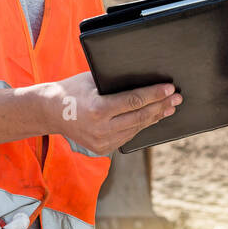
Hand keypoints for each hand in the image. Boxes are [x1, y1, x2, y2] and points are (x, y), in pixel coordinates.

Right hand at [43, 72, 180, 155]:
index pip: (134, 101)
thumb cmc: (73, 89)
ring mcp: (102, 142)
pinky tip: (152, 118)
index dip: (155, 95)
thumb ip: (116, 82)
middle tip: (177, 98)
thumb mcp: (93, 80)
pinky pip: (128, 136)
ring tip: (169, 107)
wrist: (50, 111)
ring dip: (155, 117)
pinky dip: (141, 126)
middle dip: (161, 106)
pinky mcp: (102, 149)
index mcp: (98, 109)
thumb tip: (146, 79)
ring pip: (136, 129)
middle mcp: (101, 129)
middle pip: (140, 117)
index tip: (170, 88)